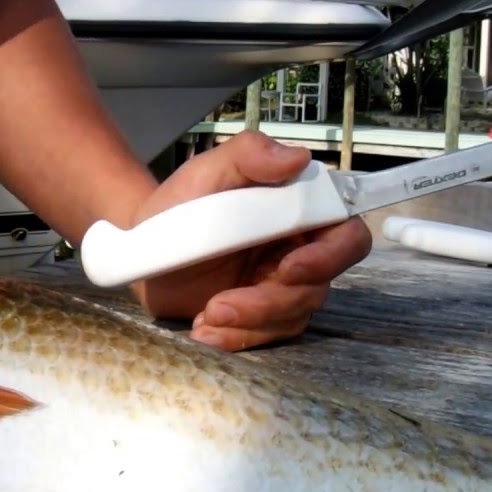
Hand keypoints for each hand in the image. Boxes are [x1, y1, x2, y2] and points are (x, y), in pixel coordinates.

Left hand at [130, 131, 371, 351]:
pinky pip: (264, 335)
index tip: (289, 268)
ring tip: (205, 316)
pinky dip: (235, 338)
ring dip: (249, 322)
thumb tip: (298, 158)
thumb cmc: (181, 203)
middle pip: (319, 286)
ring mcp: (281, 286)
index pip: (346, 235)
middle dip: (273, 302)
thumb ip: (250, 154)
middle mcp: (300, 250)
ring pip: (291, 316)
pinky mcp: (260, 315)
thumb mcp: (208, 170)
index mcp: (300, 212)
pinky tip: (203, 331)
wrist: (146, 246)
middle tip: (222, 304)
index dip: (330, 256)